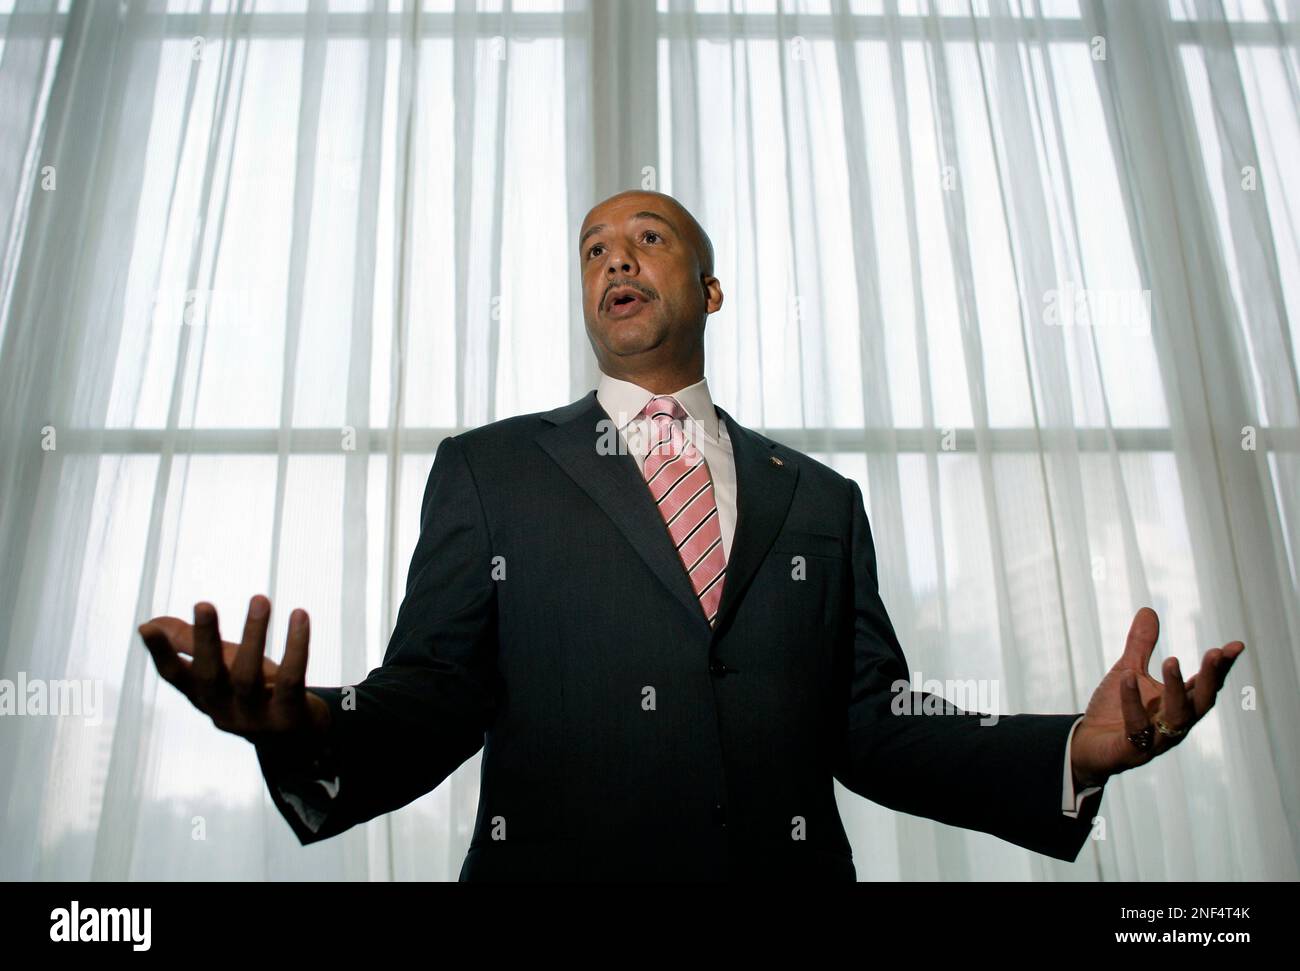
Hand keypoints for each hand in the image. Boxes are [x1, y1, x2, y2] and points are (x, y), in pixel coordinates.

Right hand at [138, 595, 330, 743]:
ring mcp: (255, 718)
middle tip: (202, 604)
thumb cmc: (254, 691)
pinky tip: (300, 614)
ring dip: (254, 634)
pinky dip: (297, 646)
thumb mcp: (223, 668)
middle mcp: (224, 710)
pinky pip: (292, 679)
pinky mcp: (289, 717)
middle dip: (204, 640)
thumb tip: (148, 623)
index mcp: (203, 697)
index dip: (160, 654)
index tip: (146, 628)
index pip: (175, 677)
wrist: (298, 737)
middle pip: (209, 676)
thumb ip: (190, 644)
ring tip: (260, 599)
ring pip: (249, 677)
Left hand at [1070, 607, 1242, 789]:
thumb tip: (1149, 610)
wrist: (1088, 744)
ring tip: (1172, 659)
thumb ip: (1140, 646)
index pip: (1206, 685)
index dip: (1221, 667)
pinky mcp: (1133, 749)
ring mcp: (1157, 739)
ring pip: (1177, 717)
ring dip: (1176, 688)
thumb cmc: (1113, 709)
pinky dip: (1132, 702)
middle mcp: (1174, 723)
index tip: (1235, 645)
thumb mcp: (1128, 671)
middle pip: (1201, 702)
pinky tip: (1126, 678)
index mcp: (1178, 704)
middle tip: (1216, 652)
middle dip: (1210, 677)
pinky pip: (1137, 728)